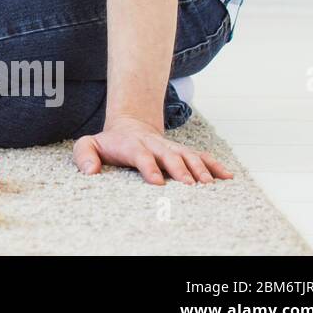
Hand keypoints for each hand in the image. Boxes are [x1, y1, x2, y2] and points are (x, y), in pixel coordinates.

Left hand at [74, 115, 232, 184]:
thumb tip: (90, 171)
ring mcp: (170, 148)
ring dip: (200, 168)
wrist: (129, 127)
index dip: (149, 167)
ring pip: (188, 155)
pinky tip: (227, 176)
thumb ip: (84, 154)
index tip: (158, 182)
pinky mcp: (182, 152)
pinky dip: (215, 165)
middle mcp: (154, 145)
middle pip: (169, 155)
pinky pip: (201, 157)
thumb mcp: (89, 144)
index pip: (141, 155)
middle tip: (189, 185)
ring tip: (210, 184)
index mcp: (132, 145)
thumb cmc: (109, 143)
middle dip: (180, 169)